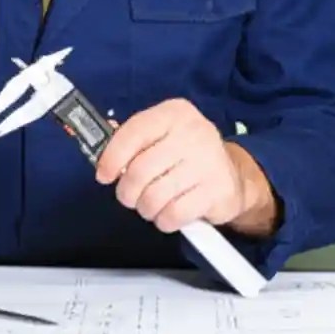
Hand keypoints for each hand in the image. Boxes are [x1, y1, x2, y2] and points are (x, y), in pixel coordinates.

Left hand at [94, 98, 277, 235]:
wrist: (233, 176)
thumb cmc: (184, 155)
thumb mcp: (160, 136)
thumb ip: (132, 141)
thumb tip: (101, 151)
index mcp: (173, 113)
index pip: (133, 133)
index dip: (112, 158)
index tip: (103, 176)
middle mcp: (193, 133)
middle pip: (140, 170)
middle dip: (127, 191)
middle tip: (129, 197)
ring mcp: (208, 161)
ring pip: (155, 196)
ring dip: (145, 208)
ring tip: (150, 205)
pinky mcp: (218, 190)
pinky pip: (174, 213)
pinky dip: (164, 220)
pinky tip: (167, 214)